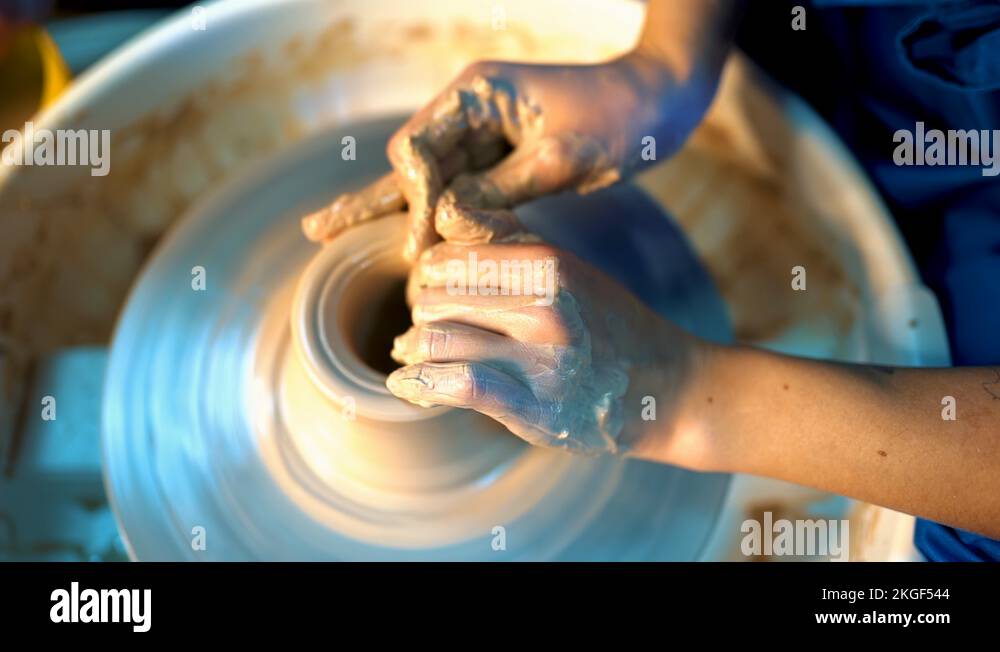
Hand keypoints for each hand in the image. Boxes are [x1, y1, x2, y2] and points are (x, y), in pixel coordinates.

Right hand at [302, 51, 716, 258]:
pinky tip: (399, 238)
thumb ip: (499, 190)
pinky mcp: (498, 158)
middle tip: (314, 232)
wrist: (660, 102)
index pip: (419, 149)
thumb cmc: (620, 118)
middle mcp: (469, 110)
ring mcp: (481, 134)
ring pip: (421, 179)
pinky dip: (429, 217)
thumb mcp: (561, 158)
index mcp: (477, 93)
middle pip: (405, 162)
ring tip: (321, 230)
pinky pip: (454, 191)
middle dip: (368, 200)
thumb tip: (439, 221)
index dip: (411, 198)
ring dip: (382, 209)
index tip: (418, 244)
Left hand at [385, 210, 705, 458]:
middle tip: (426, 326)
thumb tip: (446, 215)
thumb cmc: (606, 323)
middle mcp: (544, 308)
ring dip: (414, 351)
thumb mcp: (566, 267)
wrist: (666, 388)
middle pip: (433, 300)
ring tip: (413, 354)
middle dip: (420, 314)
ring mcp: (542, 362)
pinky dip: (420, 384)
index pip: (446, 258)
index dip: (427, 275)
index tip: (433, 289)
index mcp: (548, 265)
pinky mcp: (536, 410)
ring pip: (436, 342)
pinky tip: (405, 385)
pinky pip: (459, 386)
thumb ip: (506, 239)